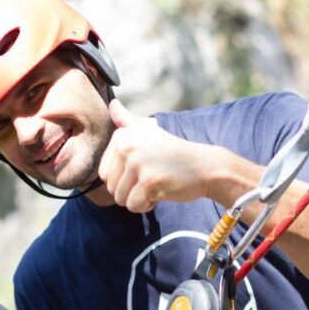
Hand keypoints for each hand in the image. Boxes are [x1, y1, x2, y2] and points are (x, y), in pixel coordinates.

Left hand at [98, 99, 216, 211]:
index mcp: (122, 136)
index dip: (123, 178)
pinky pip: (134, 206)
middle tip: (151, 177)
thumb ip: (126, 120)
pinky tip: (160, 192)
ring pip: (121, 198)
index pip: (104, 173)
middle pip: (111, 187)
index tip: (143, 168)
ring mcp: (137, 164)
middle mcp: (126, 147)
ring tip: (156, 184)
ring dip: (138, 199)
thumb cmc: (174, 153)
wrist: (204, 166)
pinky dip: (147, 205)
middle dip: (130, 190)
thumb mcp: (148, 131)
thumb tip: (112, 103)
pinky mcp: (149, 182)